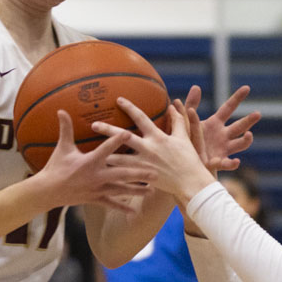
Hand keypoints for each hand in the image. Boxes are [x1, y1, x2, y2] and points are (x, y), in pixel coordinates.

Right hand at [35, 110, 155, 212]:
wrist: (48, 191)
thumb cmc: (56, 167)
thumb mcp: (62, 148)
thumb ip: (65, 129)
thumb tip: (61, 110)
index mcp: (89, 161)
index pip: (106, 149)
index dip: (117, 140)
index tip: (130, 133)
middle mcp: (96, 176)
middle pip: (122, 174)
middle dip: (139, 174)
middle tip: (156, 172)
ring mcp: (97, 189)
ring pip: (121, 190)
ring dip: (137, 191)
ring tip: (153, 190)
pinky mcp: (95, 199)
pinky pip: (111, 204)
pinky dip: (122, 208)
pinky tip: (134, 212)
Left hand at [96, 99, 215, 203]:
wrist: (191, 182)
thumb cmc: (189, 159)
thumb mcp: (184, 137)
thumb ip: (178, 119)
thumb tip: (174, 104)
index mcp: (158, 137)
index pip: (141, 117)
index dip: (129, 107)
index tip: (118, 100)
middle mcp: (148, 148)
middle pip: (124, 136)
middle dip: (108, 129)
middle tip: (93, 124)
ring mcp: (144, 164)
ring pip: (120, 158)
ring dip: (105, 154)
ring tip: (90, 152)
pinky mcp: (143, 177)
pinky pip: (125, 175)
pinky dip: (114, 173)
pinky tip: (103, 172)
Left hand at [181, 84, 258, 171]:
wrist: (186, 163)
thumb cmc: (188, 140)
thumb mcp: (187, 122)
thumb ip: (190, 105)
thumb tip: (196, 86)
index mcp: (216, 123)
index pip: (228, 108)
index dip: (237, 98)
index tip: (247, 88)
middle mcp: (223, 135)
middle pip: (239, 126)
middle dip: (249, 120)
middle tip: (258, 114)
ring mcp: (223, 149)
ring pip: (240, 144)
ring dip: (246, 140)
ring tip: (249, 135)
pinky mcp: (218, 163)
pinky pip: (227, 164)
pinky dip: (232, 164)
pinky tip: (236, 162)